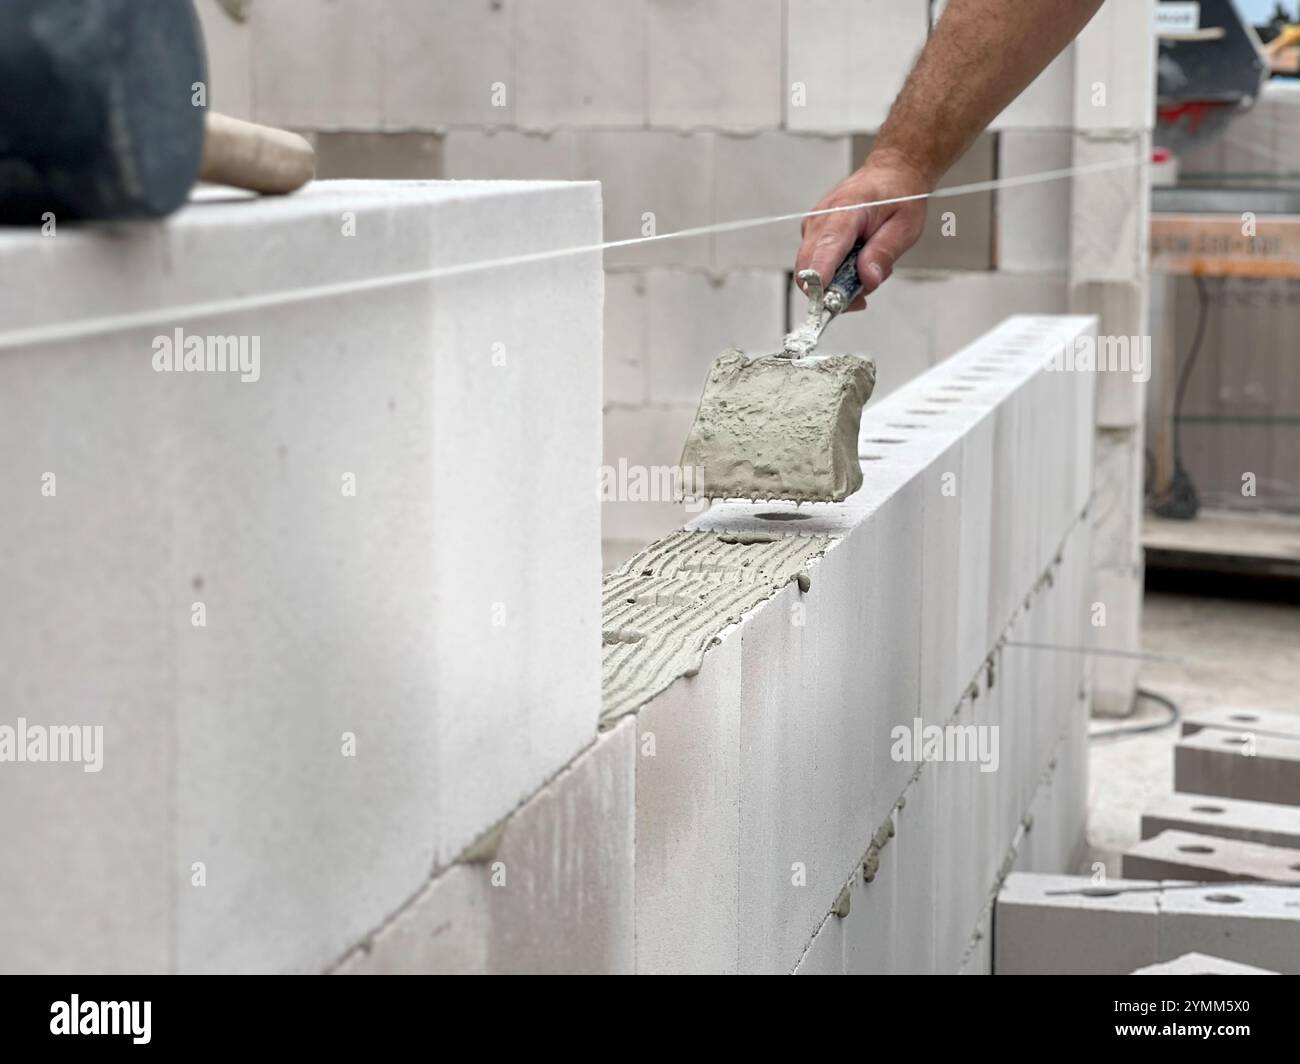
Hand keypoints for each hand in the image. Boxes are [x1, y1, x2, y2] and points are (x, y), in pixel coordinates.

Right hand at [795, 149, 930, 310]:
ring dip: (837, 283)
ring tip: (866, 268)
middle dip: (831, 292)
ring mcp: (813, 227)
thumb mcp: (905, 227)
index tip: (824, 299)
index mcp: (846, 210)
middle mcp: (821, 218)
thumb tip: (867, 280)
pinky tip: (856, 263)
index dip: (821, 278)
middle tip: (862, 296)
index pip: (826, 248)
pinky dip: (835, 275)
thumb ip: (884, 253)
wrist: (891, 173)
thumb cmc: (899, 196)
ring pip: (810, 273)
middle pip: (808, 269)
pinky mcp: (812, 235)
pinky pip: (815, 266)